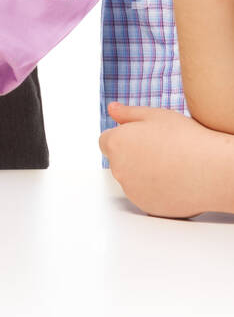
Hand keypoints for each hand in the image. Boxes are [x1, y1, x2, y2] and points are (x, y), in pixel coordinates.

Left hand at [100, 102, 225, 216]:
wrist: (211, 170)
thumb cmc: (186, 139)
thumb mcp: (155, 115)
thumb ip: (128, 113)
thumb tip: (112, 110)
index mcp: (116, 143)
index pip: (106, 141)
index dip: (124, 137)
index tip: (141, 138)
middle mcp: (118, 169)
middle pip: (118, 160)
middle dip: (132, 155)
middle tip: (160, 149)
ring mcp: (132, 191)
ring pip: (131, 179)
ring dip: (142, 173)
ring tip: (170, 164)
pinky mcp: (146, 207)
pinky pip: (145, 196)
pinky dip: (154, 190)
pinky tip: (173, 179)